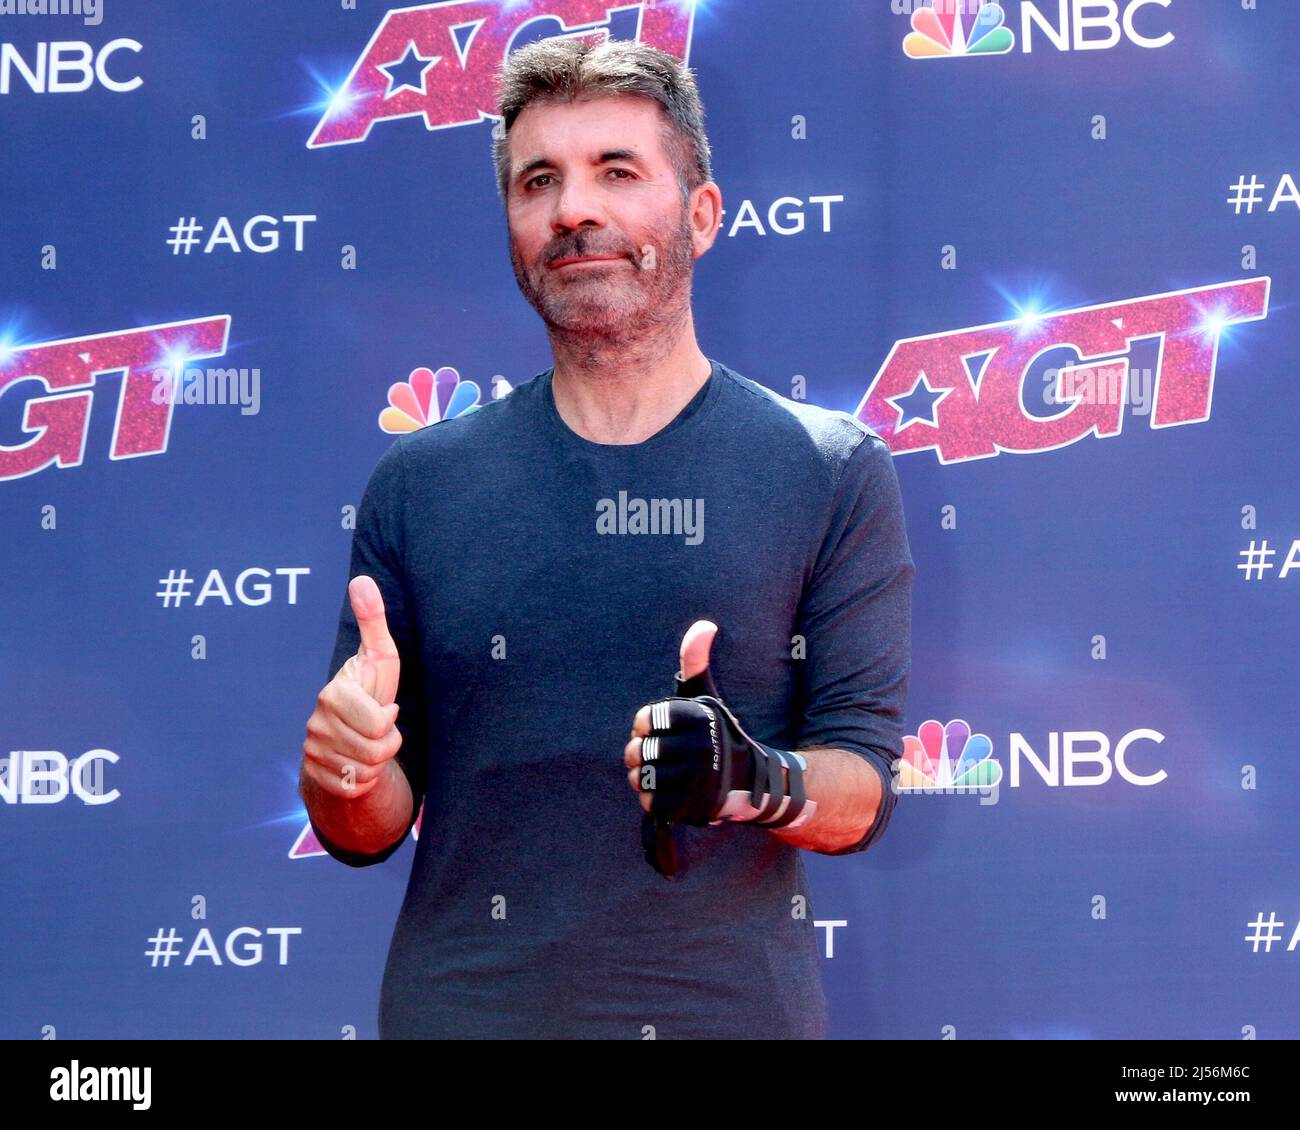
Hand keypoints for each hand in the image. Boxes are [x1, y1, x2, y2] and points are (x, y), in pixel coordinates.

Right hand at [301, 575, 403, 799]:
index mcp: (332, 694)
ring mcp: (313, 752)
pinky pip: (355, 788)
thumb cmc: (371, 690)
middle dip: (388, 742)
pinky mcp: (316, 777)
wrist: (351, 734)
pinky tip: (358, 763)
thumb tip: (362, 579)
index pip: (378, 722)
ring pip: (367, 770)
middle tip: (379, 729)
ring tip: (369, 743)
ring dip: (378, 760)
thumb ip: (372, 620)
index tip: (383, 709)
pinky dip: (365, 780)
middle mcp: (316, 724)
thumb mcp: (380, 656)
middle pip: (376, 750)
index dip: (389, 719)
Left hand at [624, 619, 813, 829]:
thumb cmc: (717, 735)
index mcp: (697, 717)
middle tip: (658, 756)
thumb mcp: (706, 697)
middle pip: (639, 749)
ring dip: (644, 778)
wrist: (749, 782)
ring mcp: (695, 779)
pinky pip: (650, 802)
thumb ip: (696, 661)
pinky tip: (667, 792)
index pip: (643, 719)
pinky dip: (652, 799)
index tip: (659, 731)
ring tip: (660, 774)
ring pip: (640, 777)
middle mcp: (699, 747)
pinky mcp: (690, 807)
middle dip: (641, 753)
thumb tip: (705, 625)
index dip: (644, 726)